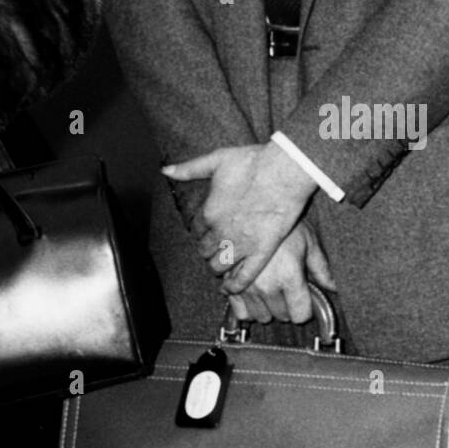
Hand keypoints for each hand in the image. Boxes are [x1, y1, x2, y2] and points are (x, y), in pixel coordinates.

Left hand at [162, 141, 316, 295]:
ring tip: (221, 266)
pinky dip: (235, 285)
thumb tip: (166, 170)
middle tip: (214, 249)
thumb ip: (189, 168)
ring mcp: (241, 244)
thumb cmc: (252, 163)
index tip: (206, 231)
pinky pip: (244, 276)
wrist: (283, 172)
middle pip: (205, 250)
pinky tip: (231, 287)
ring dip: (217, 267)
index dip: (201, 231)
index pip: (196, 231)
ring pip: (219, 266)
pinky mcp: (261, 252)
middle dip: (208, 250)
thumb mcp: (216, 160)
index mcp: (209, 212)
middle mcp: (221, 232)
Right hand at [226, 221, 334, 323]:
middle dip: (286, 305)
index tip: (303, 297)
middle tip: (286, 287)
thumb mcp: (308, 242)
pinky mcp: (230, 284)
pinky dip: (246, 305)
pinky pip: (240, 312)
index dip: (304, 307)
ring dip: (267, 307)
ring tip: (270, 287)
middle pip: (282, 316)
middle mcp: (267, 285)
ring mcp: (246, 286)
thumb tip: (335, 287)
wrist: (251, 208)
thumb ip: (322, 269)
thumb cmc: (282, 223)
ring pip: (261, 316)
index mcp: (289, 276)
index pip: (300, 315)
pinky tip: (253, 291)